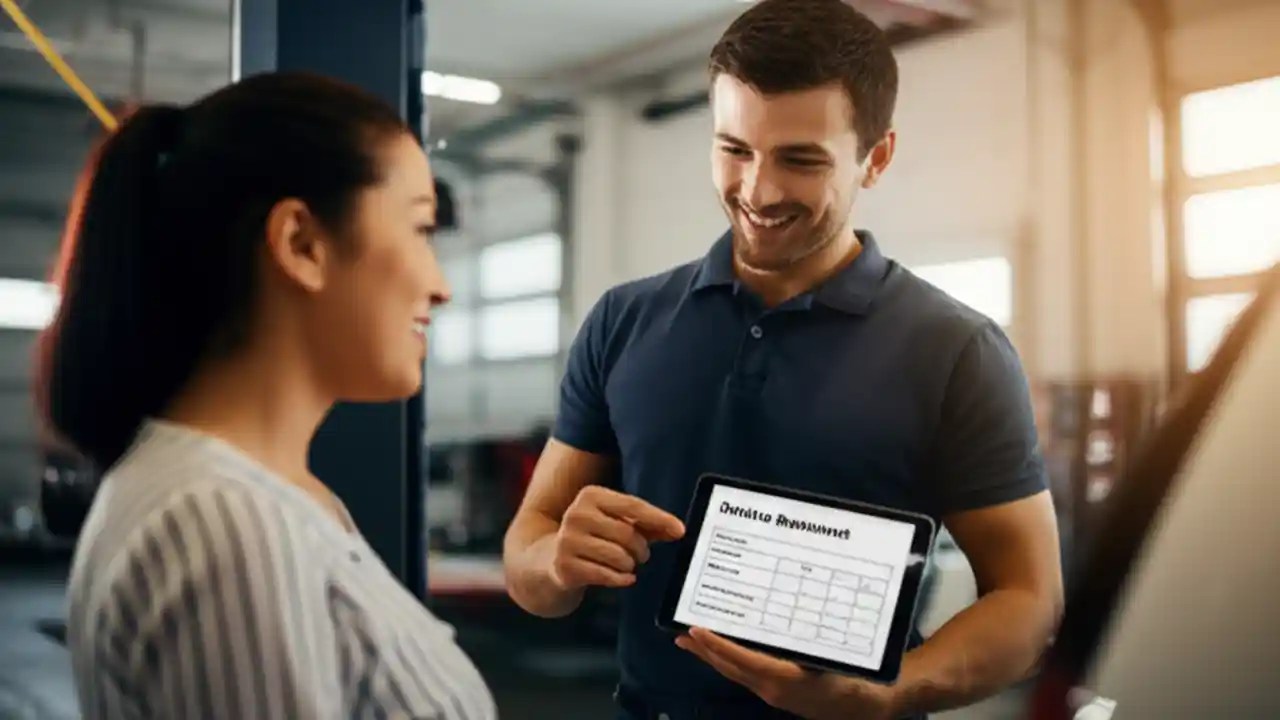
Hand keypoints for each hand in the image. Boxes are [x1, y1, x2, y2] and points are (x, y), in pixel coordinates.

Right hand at [549, 486, 684, 590]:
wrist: (549, 559)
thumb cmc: (595, 537)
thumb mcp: (618, 523)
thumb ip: (648, 524)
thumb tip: (677, 530)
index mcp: (590, 495)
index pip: (633, 505)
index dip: (659, 518)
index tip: (680, 530)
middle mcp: (576, 514)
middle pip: (628, 533)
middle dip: (641, 549)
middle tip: (640, 555)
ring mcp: (568, 540)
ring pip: (619, 557)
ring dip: (630, 565)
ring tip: (626, 565)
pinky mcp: (565, 566)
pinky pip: (607, 575)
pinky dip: (621, 579)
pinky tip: (622, 578)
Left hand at [676, 627, 898, 719]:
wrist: (869, 707)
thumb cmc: (854, 678)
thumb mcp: (833, 656)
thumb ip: (808, 639)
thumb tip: (787, 610)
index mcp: (783, 679)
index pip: (740, 659)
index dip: (717, 645)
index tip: (696, 629)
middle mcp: (772, 688)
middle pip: (730, 668)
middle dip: (704, 652)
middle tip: (681, 633)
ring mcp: (774, 693)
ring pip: (736, 672)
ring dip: (714, 656)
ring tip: (693, 640)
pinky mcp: (778, 692)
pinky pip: (747, 674)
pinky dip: (731, 660)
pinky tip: (727, 650)